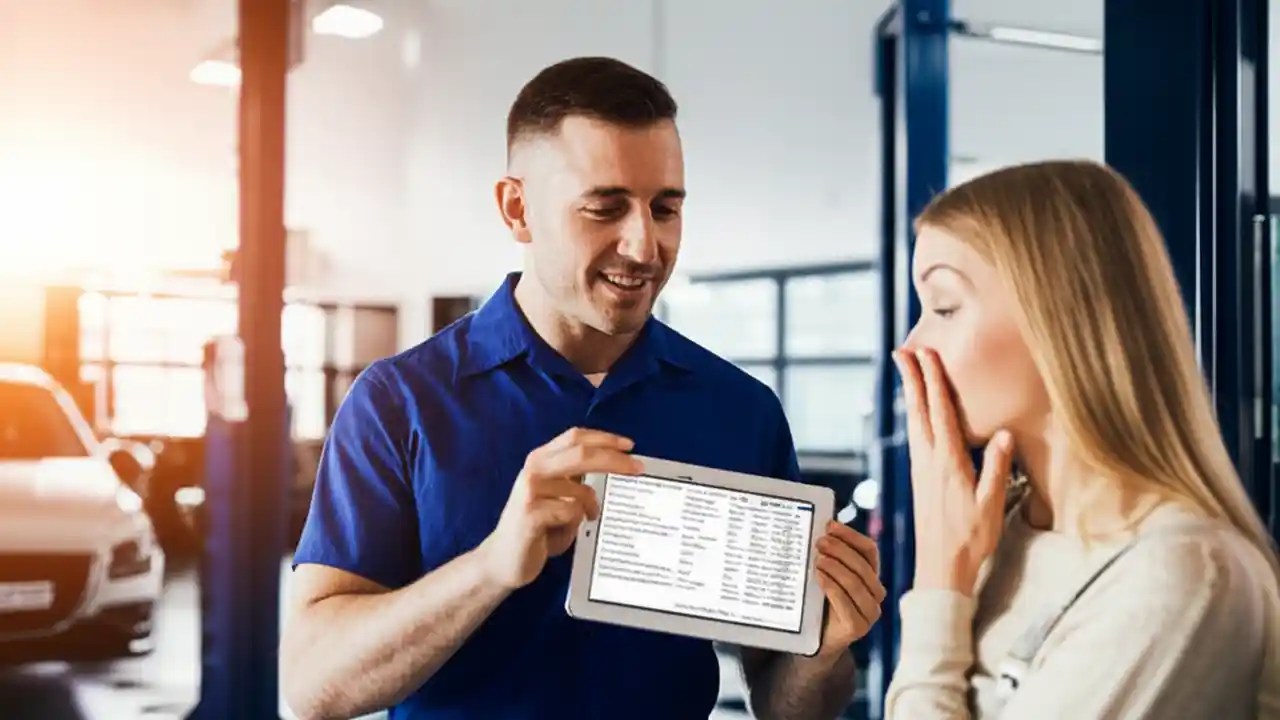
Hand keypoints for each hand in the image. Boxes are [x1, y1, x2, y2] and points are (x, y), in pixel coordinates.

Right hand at [479, 427, 642, 589]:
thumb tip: (615, 469)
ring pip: (581, 490)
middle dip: (615, 460)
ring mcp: (530, 491)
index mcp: (541, 459)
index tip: (630, 446)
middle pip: (581, 453)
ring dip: (591, 506)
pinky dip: (576, 523)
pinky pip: (571, 513)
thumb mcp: (559, 497)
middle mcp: (534, 469)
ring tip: (588, 518)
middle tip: (638, 469)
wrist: (502, 560)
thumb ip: (576, 481)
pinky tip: (563, 533)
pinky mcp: (531, 514)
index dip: (604, 438)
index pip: (575, 437)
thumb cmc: (537, 528)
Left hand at [814, 520, 885, 659]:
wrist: (817, 639)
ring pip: (856, 584)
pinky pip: (847, 605)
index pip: (869, 550)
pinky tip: (819, 577)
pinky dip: (833, 588)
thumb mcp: (827, 575)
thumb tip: (820, 528)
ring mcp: (869, 613)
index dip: (851, 536)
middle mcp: (875, 593)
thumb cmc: (822, 601)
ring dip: (836, 568)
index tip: (830, 525)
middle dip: (840, 551)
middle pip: (862, 566)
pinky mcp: (857, 628)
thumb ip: (829, 556)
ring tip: (818, 560)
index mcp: (871, 575)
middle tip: (820, 542)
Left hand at [893, 347, 1014, 594]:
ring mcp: (921, 470)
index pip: (941, 413)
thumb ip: (997, 469)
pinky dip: (915, 417)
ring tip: (906, 372)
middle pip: (920, 411)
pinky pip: (915, 438)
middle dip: (913, 379)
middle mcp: (929, 461)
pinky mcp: (919, 479)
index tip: (926, 355)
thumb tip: (1005, 434)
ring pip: (914, 423)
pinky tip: (915, 414)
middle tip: (903, 351)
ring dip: (911, 395)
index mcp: (948, 463)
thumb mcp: (991, 505)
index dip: (934, 381)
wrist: (940, 568)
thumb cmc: (970, 539)